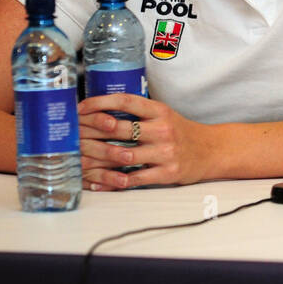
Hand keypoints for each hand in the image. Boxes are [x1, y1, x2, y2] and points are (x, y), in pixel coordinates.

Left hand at [78, 94, 211, 189]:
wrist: (211, 151)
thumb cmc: (181, 133)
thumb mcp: (164, 115)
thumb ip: (138, 113)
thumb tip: (100, 112)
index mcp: (159, 111)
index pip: (125, 101)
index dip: (99, 103)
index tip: (80, 108)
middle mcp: (162, 129)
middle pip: (118, 128)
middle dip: (89, 132)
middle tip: (71, 135)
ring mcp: (165, 152)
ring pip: (122, 155)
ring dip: (95, 158)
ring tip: (77, 159)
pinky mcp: (167, 172)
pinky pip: (133, 178)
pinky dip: (111, 181)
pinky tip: (97, 182)